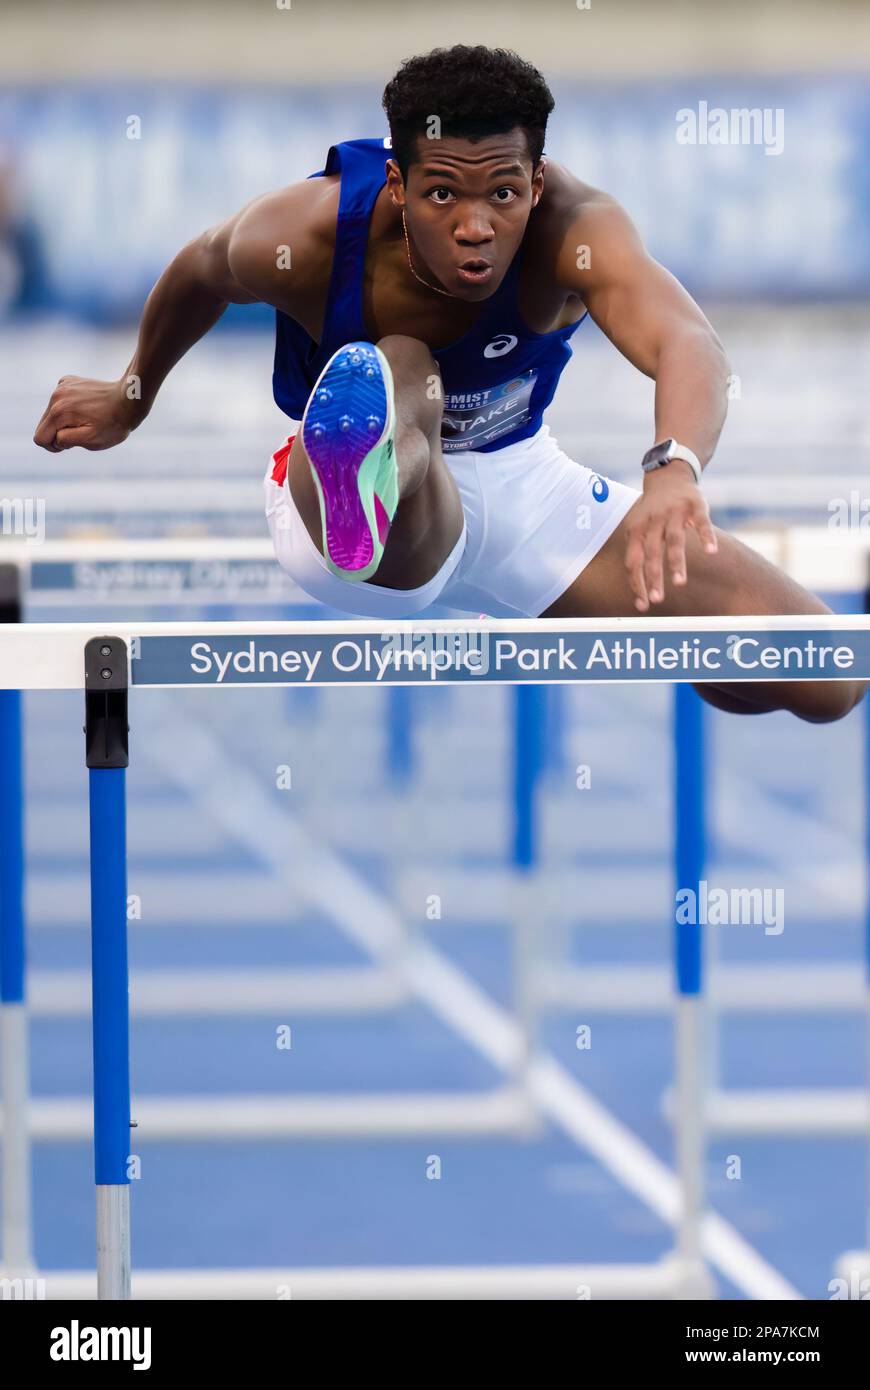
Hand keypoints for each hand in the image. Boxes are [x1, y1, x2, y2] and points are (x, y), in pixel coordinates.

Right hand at [33, 376, 145, 451]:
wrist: (129, 398)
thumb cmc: (113, 424)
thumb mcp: (91, 441)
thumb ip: (66, 441)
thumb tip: (55, 437)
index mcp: (59, 413)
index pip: (40, 438)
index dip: (54, 447)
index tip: (72, 443)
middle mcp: (56, 396)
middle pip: (43, 425)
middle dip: (59, 433)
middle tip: (83, 431)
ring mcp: (61, 385)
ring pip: (51, 413)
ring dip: (64, 420)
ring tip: (87, 418)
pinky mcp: (68, 381)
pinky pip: (59, 401)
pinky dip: (68, 407)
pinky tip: (85, 407)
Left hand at [624, 462, 716, 610]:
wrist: (668, 476)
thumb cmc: (652, 513)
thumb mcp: (638, 529)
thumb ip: (639, 556)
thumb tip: (639, 595)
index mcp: (636, 530)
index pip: (633, 560)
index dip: (637, 583)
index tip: (644, 605)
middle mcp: (653, 521)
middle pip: (652, 553)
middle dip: (654, 577)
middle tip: (657, 599)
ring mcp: (674, 512)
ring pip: (675, 540)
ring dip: (677, 562)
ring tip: (679, 583)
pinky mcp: (695, 505)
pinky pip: (701, 522)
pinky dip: (706, 536)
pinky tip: (711, 552)